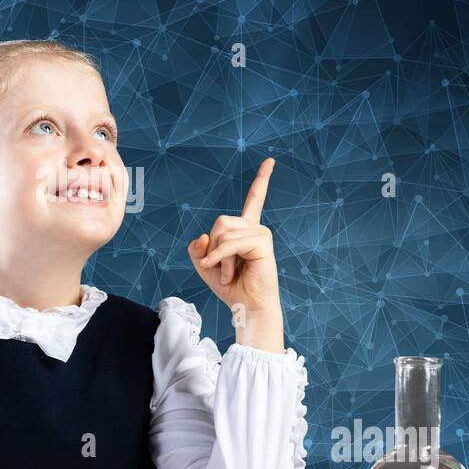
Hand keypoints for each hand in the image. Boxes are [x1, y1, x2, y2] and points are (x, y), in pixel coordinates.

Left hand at [187, 157, 283, 352]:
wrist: (247, 307)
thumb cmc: (230, 287)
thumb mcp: (205, 265)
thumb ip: (197, 248)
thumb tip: (202, 235)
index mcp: (246, 229)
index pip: (254, 199)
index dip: (262, 180)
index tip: (270, 161)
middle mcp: (256, 228)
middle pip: (221, 222)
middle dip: (212, 248)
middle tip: (219, 269)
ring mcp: (261, 234)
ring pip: (223, 232)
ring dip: (217, 258)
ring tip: (227, 275)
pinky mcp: (262, 244)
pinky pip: (230, 243)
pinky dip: (221, 258)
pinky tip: (226, 273)